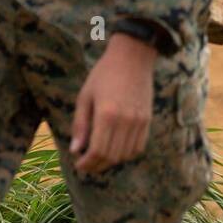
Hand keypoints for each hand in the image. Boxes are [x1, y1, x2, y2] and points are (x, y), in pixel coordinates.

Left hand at [70, 33, 156, 174]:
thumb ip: (80, 125)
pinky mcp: (147, 119)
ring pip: (126, 154)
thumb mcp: (85, 96)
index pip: (97, 151)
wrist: (133, 56)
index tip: (78, 164)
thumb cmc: (104, 74)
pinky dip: (126, 153)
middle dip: (96, 165)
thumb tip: (75, 150)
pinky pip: (138, 146)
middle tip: (86, 164)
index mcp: (106, 114)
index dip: (87, 163)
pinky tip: (116, 149)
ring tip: (100, 157)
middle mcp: (125, 120)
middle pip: (112, 156)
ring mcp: (139, 120)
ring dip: (111, 161)